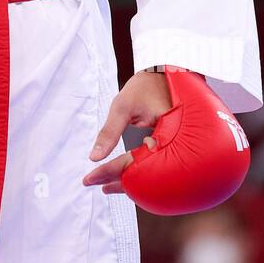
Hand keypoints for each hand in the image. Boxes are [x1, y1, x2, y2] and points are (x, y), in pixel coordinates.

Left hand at [82, 67, 177, 194]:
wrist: (162, 77)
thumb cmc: (144, 89)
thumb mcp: (122, 107)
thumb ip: (109, 132)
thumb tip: (93, 157)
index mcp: (164, 137)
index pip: (134, 165)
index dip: (110, 173)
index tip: (90, 179)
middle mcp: (172, 147)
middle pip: (144, 175)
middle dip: (119, 184)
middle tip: (94, 184)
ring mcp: (174, 149)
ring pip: (150, 174)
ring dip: (128, 180)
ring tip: (104, 185)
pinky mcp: (170, 149)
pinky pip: (153, 166)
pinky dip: (138, 172)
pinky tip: (122, 176)